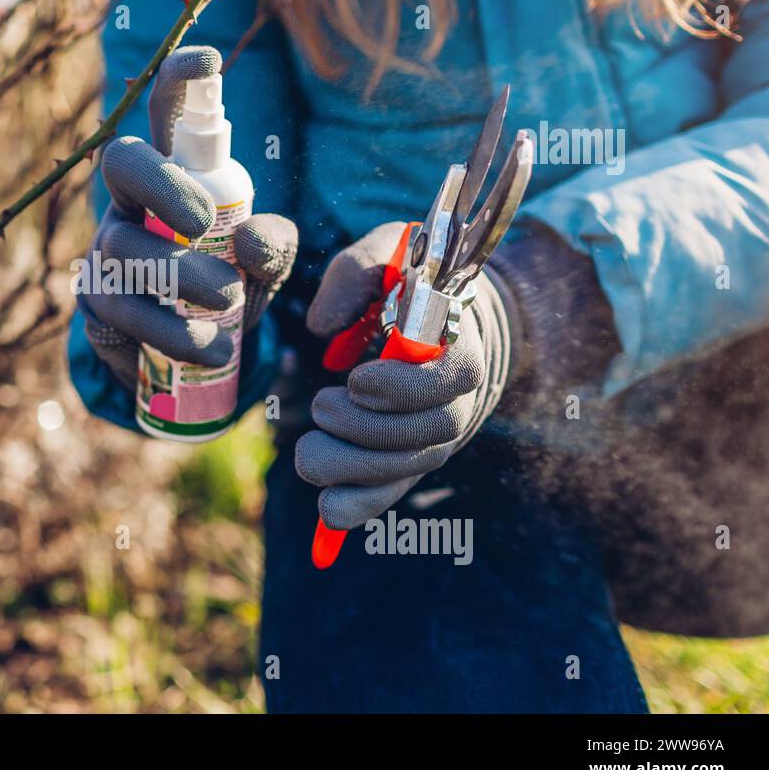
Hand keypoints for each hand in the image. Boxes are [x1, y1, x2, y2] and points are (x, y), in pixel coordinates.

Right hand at [78, 45, 297, 389]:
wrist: (190, 350)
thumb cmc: (228, 282)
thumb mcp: (265, 264)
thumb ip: (273, 245)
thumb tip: (248, 239)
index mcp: (174, 172)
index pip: (166, 113)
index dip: (180, 82)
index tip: (209, 60)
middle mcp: (130, 200)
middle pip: (122, 161)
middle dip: (162, 184)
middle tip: (204, 223)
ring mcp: (107, 248)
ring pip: (124, 245)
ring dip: (179, 277)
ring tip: (228, 306)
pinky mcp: (97, 301)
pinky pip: (123, 309)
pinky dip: (173, 331)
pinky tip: (212, 347)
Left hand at [295, 222, 513, 529]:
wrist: (443, 316)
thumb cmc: (407, 283)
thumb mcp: (384, 256)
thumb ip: (355, 275)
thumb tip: (323, 327)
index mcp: (461, 346)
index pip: (453, 381)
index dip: (404, 389)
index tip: (357, 380)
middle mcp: (459, 399)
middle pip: (430, 434)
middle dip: (367, 430)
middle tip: (323, 407)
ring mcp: (437, 434)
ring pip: (409, 468)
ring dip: (353, 469)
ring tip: (307, 451)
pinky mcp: (410, 457)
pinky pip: (393, 492)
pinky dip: (360, 508)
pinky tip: (327, 513)